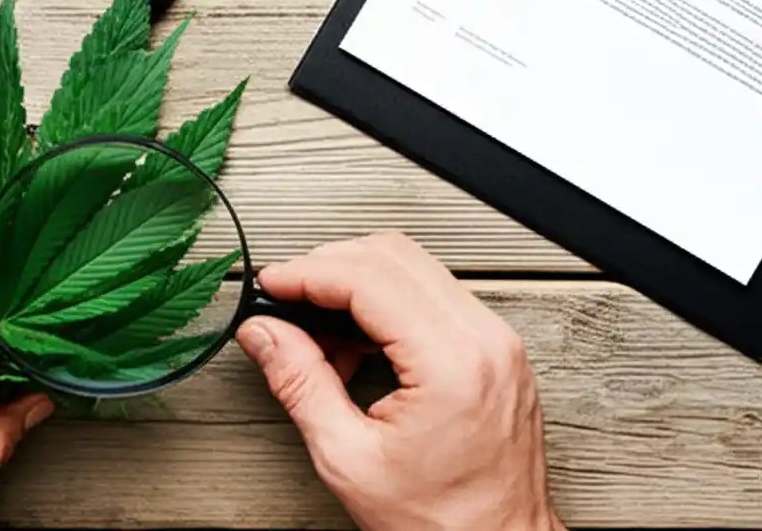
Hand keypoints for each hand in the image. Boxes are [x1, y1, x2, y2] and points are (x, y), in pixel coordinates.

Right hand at [237, 233, 563, 530]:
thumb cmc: (442, 523)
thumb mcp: (349, 459)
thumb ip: (300, 383)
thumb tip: (264, 333)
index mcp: (453, 364)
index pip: (370, 278)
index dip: (308, 273)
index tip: (270, 284)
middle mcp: (486, 340)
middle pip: (394, 256)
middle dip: (329, 267)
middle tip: (285, 298)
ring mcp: (498, 341)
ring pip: (415, 268)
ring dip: (356, 283)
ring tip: (317, 334)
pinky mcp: (497, 349)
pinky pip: (434, 297)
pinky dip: (386, 304)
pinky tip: (355, 345)